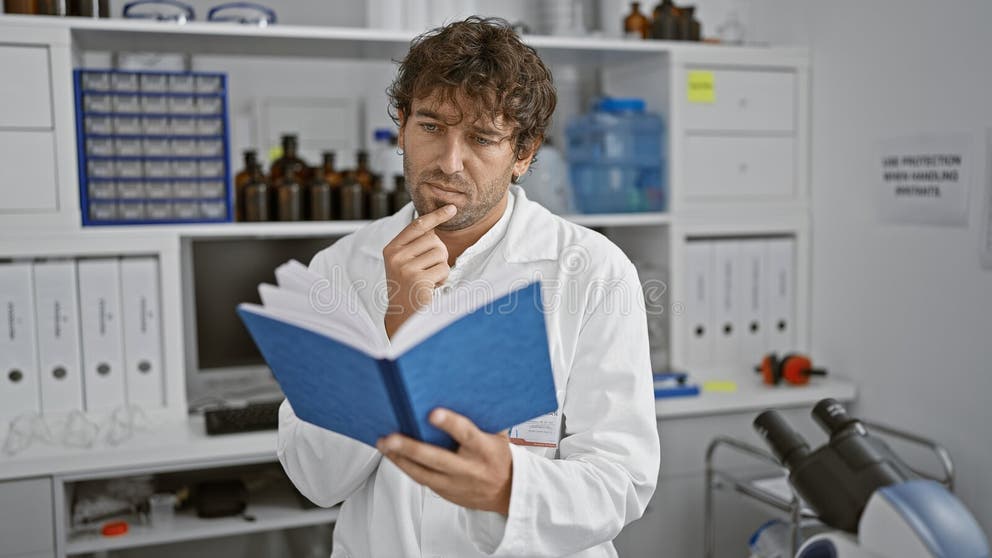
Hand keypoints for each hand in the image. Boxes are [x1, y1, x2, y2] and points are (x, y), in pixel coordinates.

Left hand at [377, 408, 512, 514]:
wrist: (507, 492)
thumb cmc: (499, 457)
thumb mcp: (498, 436)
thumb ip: (481, 418)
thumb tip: (460, 390)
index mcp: (484, 450)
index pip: (466, 434)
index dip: (450, 424)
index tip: (433, 413)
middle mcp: (468, 468)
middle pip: (436, 459)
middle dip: (411, 448)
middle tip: (391, 437)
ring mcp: (455, 483)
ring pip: (422, 473)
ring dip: (399, 458)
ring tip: (383, 443)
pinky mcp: (444, 492)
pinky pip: (421, 479)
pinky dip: (405, 466)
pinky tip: (392, 455)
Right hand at [382, 204, 456, 338]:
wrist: (401, 315)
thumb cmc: (408, 286)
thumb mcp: (404, 262)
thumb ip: (415, 245)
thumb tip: (433, 223)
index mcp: (391, 249)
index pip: (417, 226)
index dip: (436, 216)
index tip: (452, 208)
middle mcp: (396, 256)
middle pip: (434, 240)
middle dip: (439, 254)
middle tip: (428, 270)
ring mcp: (406, 268)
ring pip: (441, 254)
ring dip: (441, 267)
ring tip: (428, 280)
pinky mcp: (418, 280)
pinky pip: (444, 269)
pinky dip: (443, 279)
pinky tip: (431, 288)